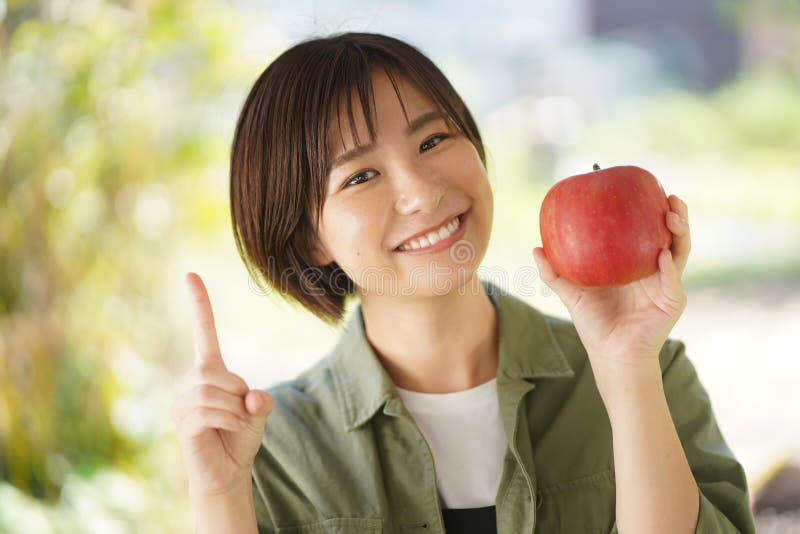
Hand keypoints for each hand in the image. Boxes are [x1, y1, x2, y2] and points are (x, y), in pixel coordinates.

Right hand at [171, 272, 273, 496]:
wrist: (228, 471)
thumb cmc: (241, 436)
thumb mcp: (259, 411)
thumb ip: (260, 400)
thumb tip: (249, 397)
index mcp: (208, 371)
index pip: (204, 332)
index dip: (200, 304)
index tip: (191, 274)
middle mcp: (188, 382)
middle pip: (218, 371)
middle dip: (239, 391)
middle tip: (240, 411)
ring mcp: (180, 403)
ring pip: (216, 392)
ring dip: (237, 410)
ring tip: (234, 423)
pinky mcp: (182, 423)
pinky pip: (212, 411)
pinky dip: (231, 420)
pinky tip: (230, 429)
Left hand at [532, 194, 691, 371]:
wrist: (611, 355)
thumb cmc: (594, 325)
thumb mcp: (572, 294)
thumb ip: (554, 273)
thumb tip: (535, 247)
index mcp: (634, 263)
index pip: (644, 229)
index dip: (646, 208)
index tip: (638, 185)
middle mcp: (655, 269)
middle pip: (669, 234)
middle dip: (673, 212)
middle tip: (665, 194)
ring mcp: (666, 283)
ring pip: (679, 250)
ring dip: (679, 230)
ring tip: (670, 213)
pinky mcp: (672, 300)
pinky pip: (672, 279)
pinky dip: (669, 266)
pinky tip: (662, 254)